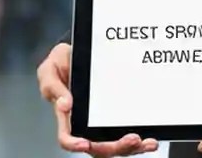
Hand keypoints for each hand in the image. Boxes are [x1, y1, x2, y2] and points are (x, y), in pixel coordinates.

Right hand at [36, 43, 159, 156]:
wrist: (79, 53)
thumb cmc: (62, 63)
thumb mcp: (50, 69)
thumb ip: (54, 87)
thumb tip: (65, 104)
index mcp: (66, 115)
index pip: (67, 137)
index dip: (74, 144)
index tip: (84, 144)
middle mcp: (85, 123)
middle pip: (97, 147)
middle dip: (115, 148)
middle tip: (132, 139)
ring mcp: (100, 122)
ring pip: (114, 145)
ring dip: (131, 148)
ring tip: (147, 143)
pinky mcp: (114, 116)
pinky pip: (125, 133)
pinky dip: (139, 141)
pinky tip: (151, 139)